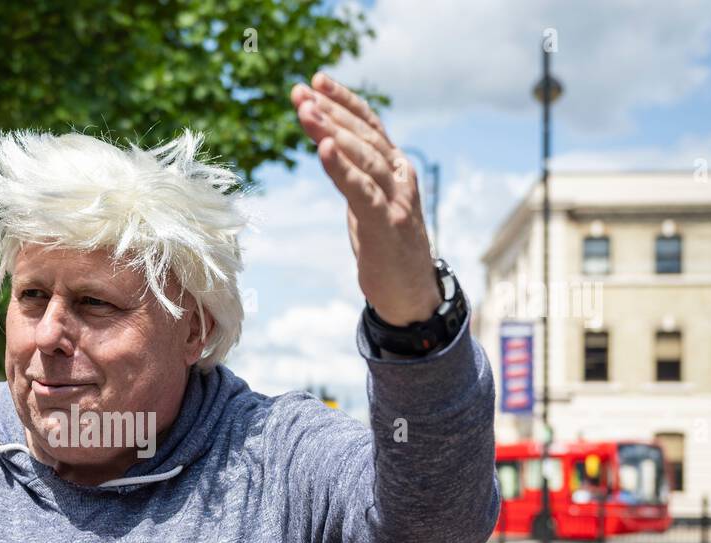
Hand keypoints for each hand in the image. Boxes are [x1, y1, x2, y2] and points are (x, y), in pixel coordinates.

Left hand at [290, 73, 440, 327]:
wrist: (412, 293)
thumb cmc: (388, 247)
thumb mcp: (370, 203)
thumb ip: (358, 176)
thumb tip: (332, 151)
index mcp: (395, 168)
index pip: (369, 124)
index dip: (343, 101)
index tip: (315, 81)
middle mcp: (399, 176)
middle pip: (362, 135)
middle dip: (329, 111)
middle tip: (299, 93)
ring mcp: (395, 199)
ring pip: (362, 156)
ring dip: (331, 130)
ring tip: (305, 110)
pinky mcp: (386, 224)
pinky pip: (360, 190)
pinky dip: (341, 168)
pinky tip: (323, 148)